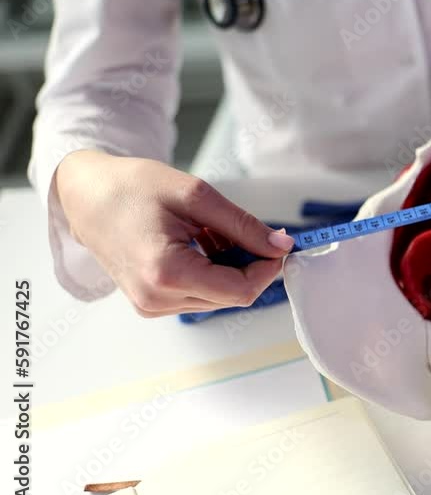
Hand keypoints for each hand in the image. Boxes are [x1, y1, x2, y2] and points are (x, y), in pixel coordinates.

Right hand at [55, 150, 295, 316]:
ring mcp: (152, 306)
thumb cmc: (132, 188)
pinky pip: (199, 295)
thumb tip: (281, 246)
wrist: (86, 196)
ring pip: (218, 297)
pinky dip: (210, 271)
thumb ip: (243, 225)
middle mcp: (157, 299)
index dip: (268, 269)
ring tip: (206, 231)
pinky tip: (196, 244)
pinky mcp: (151, 304)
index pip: (241, 291)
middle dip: (247, 264)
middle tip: (236, 228)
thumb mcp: (195, 196)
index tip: (276, 244)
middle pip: (232, 295)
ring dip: (228, 266)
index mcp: (166, 273)